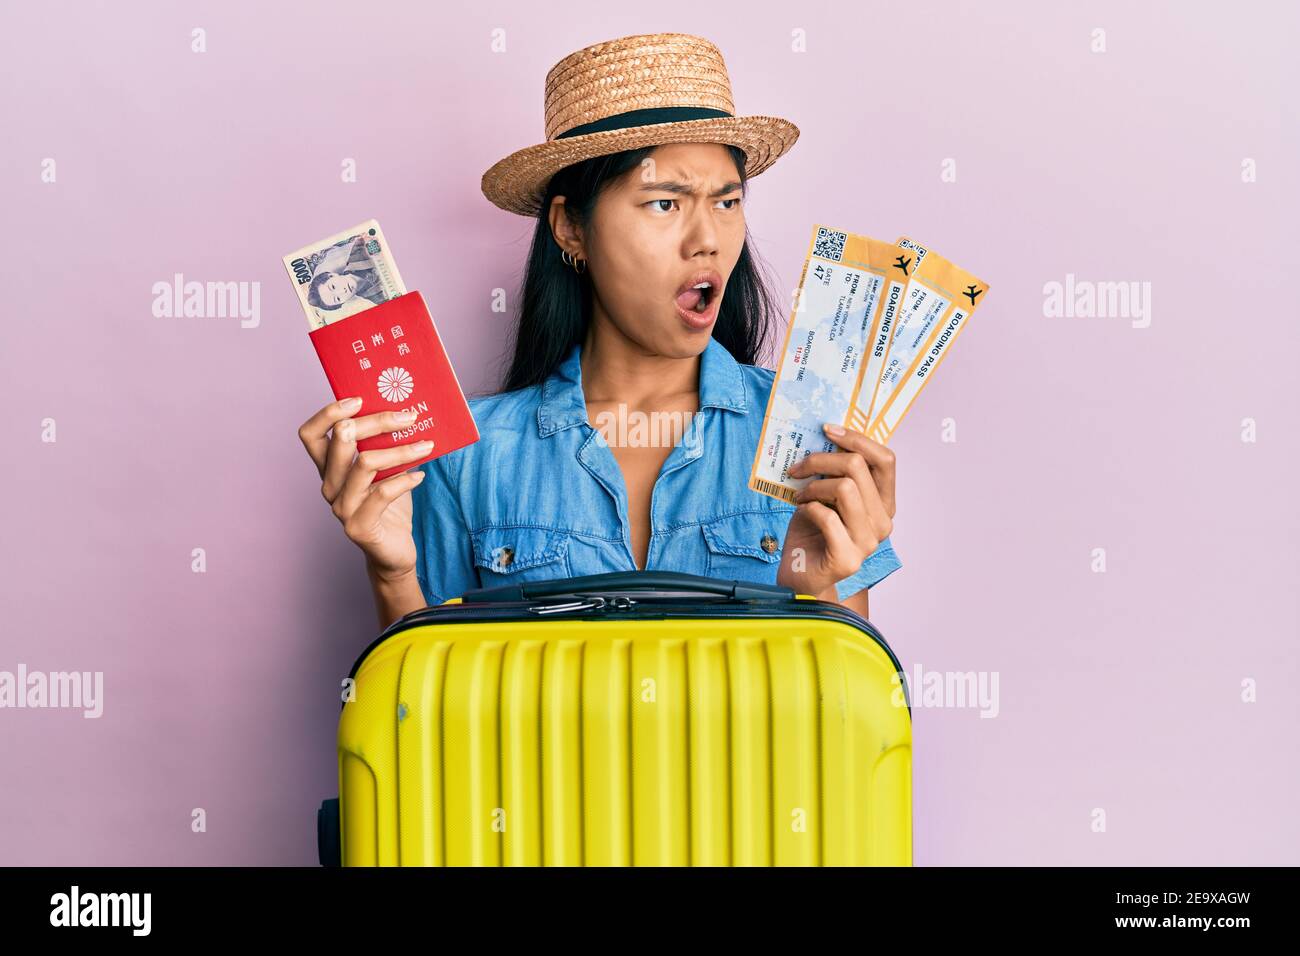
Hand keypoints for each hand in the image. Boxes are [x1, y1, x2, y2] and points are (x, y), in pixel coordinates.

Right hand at [297, 396, 431, 580]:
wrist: (394, 551)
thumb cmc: (390, 506)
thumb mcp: (386, 470)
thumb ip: (385, 445)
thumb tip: (408, 411)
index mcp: (330, 469)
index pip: (311, 434)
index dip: (328, 413)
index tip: (358, 400)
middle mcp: (330, 486)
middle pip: (342, 439)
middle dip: (376, 422)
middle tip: (409, 416)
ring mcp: (341, 507)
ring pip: (365, 464)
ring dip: (400, 450)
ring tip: (425, 445)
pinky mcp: (358, 527)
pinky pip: (382, 493)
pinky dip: (405, 480)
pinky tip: (421, 476)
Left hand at [776, 422, 896, 597]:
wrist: (801, 576)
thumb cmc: (813, 532)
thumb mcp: (827, 495)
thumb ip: (835, 473)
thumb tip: (824, 436)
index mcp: (884, 503)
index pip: (886, 459)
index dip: (857, 438)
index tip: (827, 430)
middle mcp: (883, 522)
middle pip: (858, 467)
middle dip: (820, 459)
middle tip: (797, 468)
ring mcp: (868, 542)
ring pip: (845, 488)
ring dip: (813, 485)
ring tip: (800, 495)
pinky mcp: (848, 558)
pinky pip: (827, 516)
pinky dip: (808, 508)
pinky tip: (801, 513)